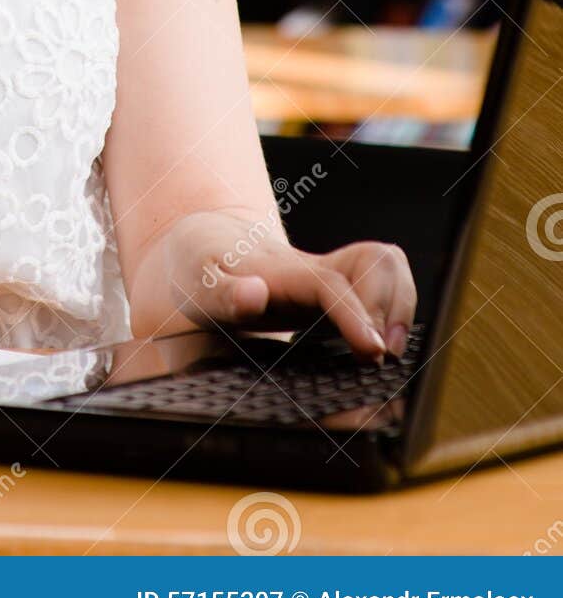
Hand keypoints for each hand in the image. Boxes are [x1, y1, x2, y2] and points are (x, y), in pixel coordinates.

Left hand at [132, 209, 417, 360]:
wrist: (204, 243)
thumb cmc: (198, 270)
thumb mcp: (197, 287)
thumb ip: (224, 295)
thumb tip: (256, 294)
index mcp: (281, 272)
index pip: (330, 284)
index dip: (355, 314)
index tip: (374, 350)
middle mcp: (313, 267)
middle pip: (376, 262)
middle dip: (392, 306)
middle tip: (379, 354)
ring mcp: (329, 273)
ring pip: (387, 263)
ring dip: (400, 303)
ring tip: (384, 348)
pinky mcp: (338, 285)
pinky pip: (384, 277)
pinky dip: (396, 305)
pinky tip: (380, 340)